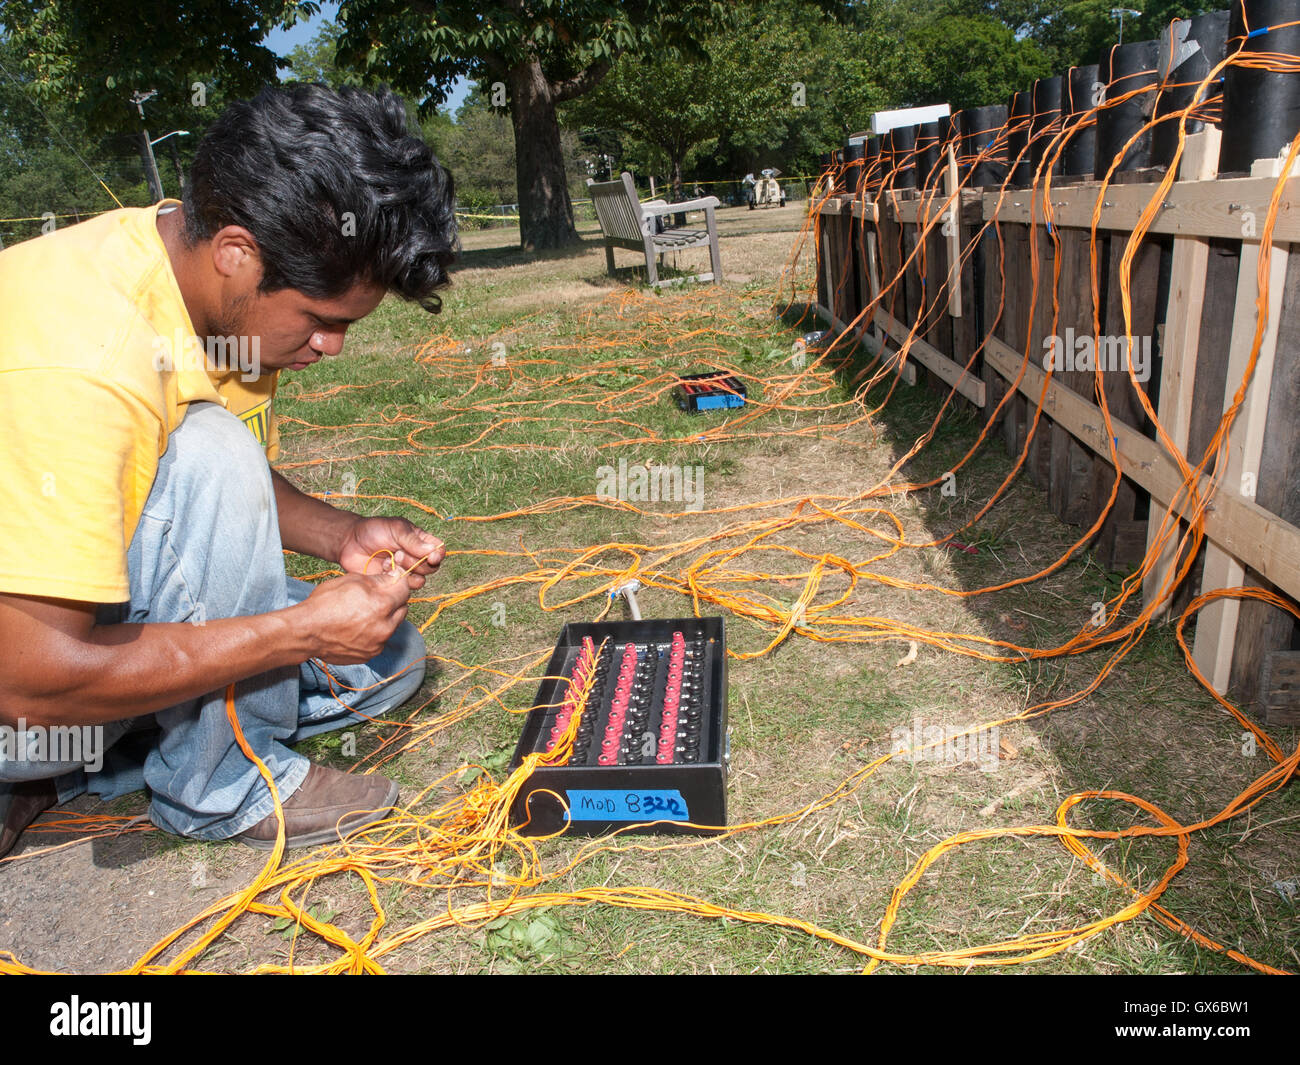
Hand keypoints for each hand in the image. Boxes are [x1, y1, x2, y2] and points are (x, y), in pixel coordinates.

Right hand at [292, 573, 412, 664]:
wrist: (306, 633)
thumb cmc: (325, 604)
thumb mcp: (352, 581)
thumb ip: (378, 580)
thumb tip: (394, 577)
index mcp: (382, 605)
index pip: (405, 590)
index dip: (399, 583)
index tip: (393, 581)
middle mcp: (385, 627)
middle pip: (402, 609)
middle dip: (394, 601)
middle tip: (377, 597)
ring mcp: (378, 643)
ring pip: (393, 626)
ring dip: (385, 618)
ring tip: (365, 613)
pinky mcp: (370, 654)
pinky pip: (381, 640)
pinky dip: (375, 633)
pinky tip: (359, 627)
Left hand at [338, 516, 445, 589]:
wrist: (349, 542)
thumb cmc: (373, 530)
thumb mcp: (395, 529)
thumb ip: (413, 540)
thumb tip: (434, 551)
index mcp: (420, 541)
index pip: (439, 550)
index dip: (438, 556)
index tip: (431, 556)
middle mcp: (416, 557)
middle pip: (431, 568)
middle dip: (416, 562)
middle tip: (398, 553)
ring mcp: (405, 570)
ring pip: (420, 580)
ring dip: (406, 572)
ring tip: (390, 561)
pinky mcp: (394, 582)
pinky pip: (404, 588)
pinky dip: (395, 580)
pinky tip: (383, 569)